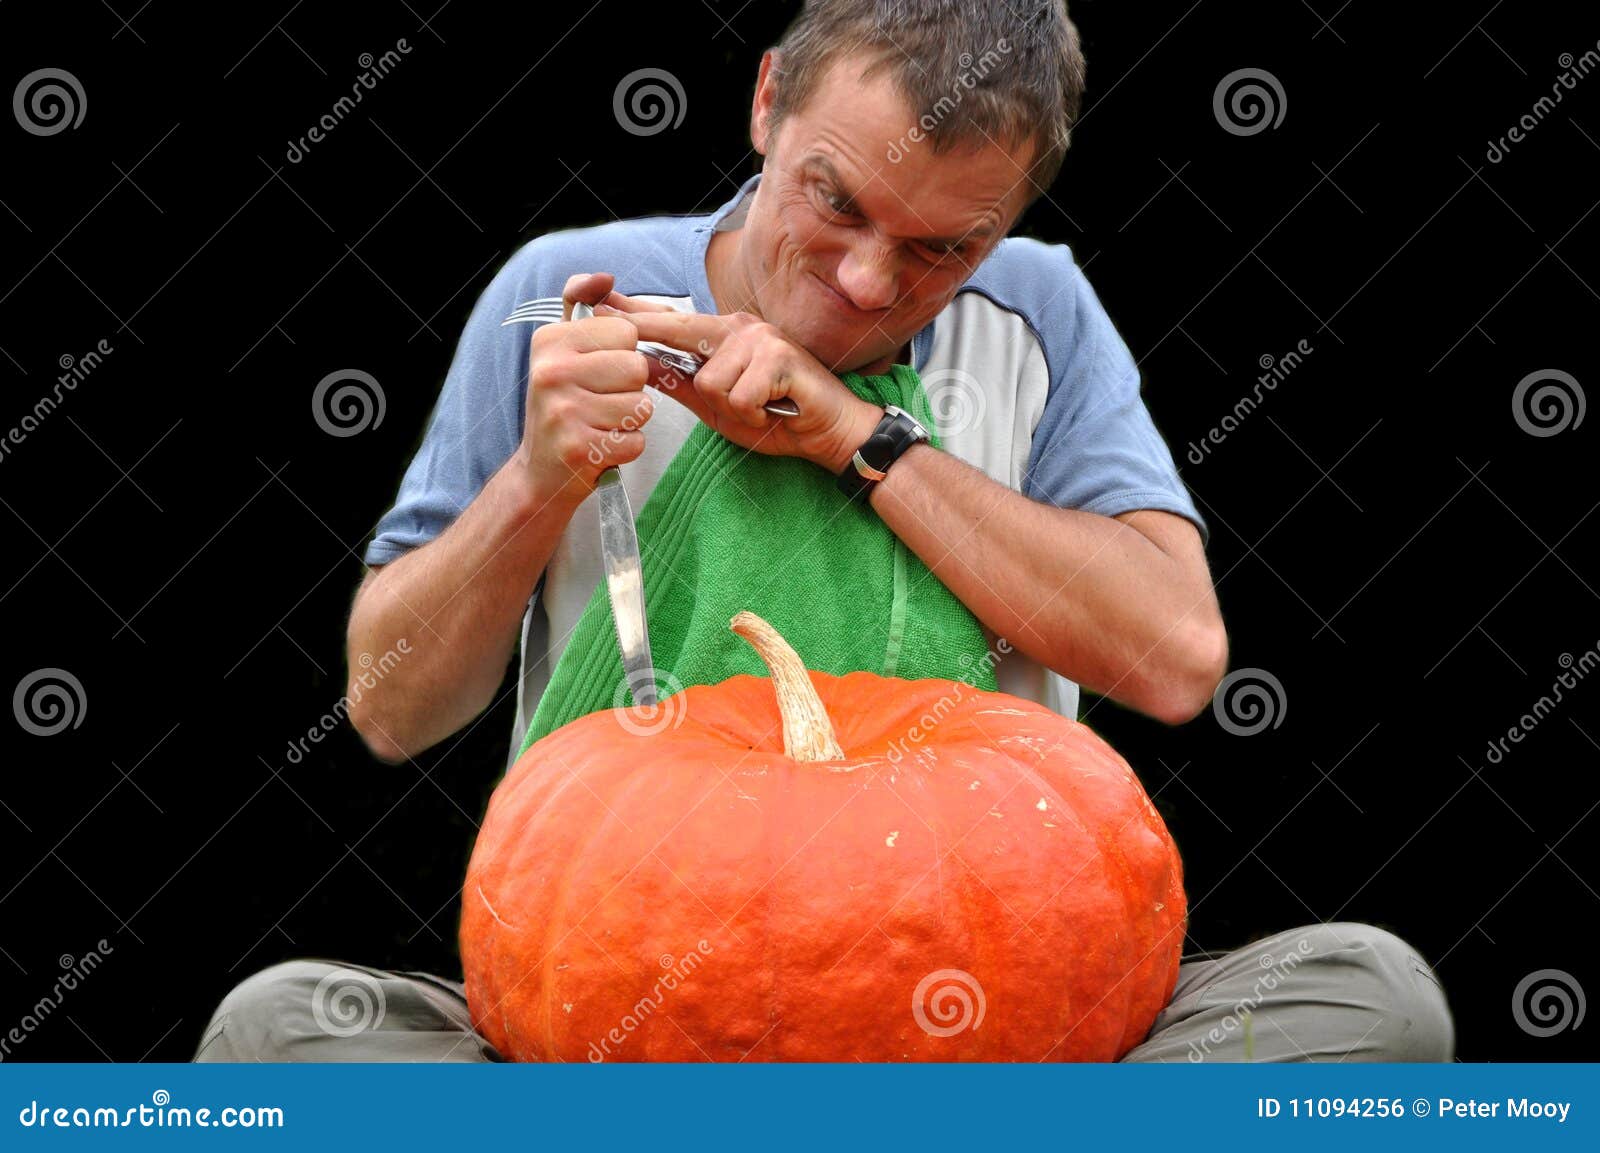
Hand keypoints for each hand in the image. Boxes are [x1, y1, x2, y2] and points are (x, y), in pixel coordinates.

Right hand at [515, 272, 653, 501]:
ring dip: (629, 421)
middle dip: (630, 389)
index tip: (597, 373)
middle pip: (637, 368)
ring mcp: (563, 412)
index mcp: (550, 341)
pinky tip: (601, 448)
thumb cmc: (562, 407)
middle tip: (600, 403)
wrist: (540, 473)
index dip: (623, 355)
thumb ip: (582, 307)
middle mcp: (551, 372)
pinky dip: (626, 448)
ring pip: (641, 406)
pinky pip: (636, 440)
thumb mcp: (563, 351)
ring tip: (600, 425)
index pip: (626, 332)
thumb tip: (604, 276)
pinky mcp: (580, 450)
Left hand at [595, 298, 882, 473]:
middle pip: (682, 334)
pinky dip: (753, 414)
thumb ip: (682, 382)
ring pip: (710, 380)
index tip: (600, 304)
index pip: (672, 322)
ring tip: (758, 410)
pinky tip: (773, 411)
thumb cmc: (776, 417)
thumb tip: (642, 365)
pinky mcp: (779, 358)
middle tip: (632, 336)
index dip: (637, 315)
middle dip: (660, 341)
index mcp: (724, 336)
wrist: (829, 434)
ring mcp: (761, 339)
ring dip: (731, 408)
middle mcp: (740, 328)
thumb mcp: (718, 405)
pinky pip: (739, 395)